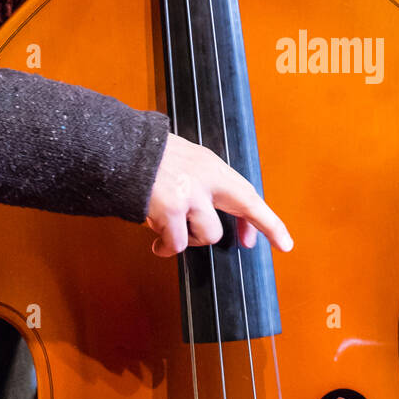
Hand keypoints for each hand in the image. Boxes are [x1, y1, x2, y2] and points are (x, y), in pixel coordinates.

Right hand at [146, 133, 292, 256]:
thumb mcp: (181, 161)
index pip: (246, 191)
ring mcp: (190, 194)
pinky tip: (158, 244)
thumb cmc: (145, 159)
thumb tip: (212, 221)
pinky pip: (177, 243)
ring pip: (208, 235)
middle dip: (267, 225)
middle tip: (281, 244)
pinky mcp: (171, 209)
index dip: (264, 219)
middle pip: (247, 204)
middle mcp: (205, 177)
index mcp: (209, 165)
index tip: (281, 240)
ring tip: (170, 229)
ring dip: (190, 238)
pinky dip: (167, 247)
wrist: (117, 151)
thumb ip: (201, 185)